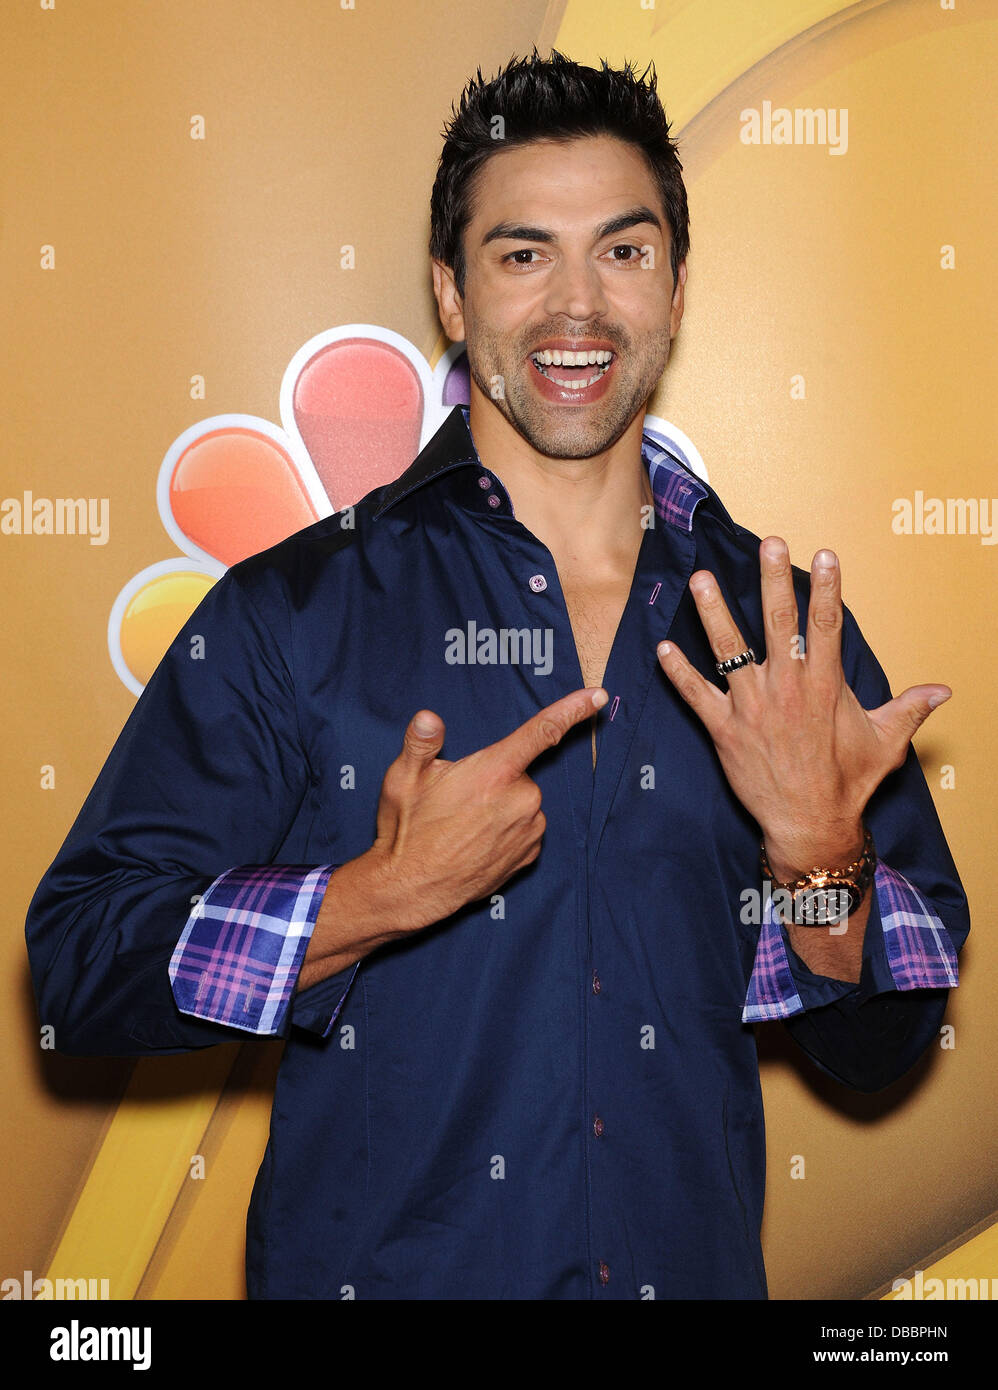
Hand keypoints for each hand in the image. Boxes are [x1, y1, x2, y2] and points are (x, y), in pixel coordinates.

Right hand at [369, 686, 607, 929]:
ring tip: (464, 824)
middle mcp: (521, 800)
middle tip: (459, 798)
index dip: (573, 709)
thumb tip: (428, 718)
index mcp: (495, 772)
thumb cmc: (407, 830)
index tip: (598, 695)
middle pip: (519, 772)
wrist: (412, 889)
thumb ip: (421, 742)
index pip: (542, 731)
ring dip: (502, 805)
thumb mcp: (403, 778)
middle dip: (495, 777)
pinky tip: (477, 840)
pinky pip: (526, 828)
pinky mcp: (530, 855)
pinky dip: (507, 829)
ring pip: (523, 801)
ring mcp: (529, 830)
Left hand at [655, 537, 950, 877]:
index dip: (827, 589)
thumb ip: (909, 709)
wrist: (810, 825)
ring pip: (729, 651)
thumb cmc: (849, 782)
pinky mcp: (724, 730)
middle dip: (772, 582)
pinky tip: (662, 647)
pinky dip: (677, 672)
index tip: (824, 555)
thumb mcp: (886, 743)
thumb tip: (944, 690)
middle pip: (778, 624)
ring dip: (713, 613)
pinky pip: (695, 695)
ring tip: (700, 578)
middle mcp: (787, 689)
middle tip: (767, 544)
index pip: (827, 626)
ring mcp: (752, 708)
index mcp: (825, 686)